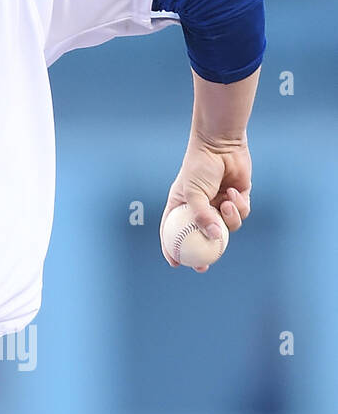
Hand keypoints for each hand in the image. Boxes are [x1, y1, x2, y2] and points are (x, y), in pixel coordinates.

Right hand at [161, 138, 251, 271]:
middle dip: (204, 253)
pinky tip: (234, 192)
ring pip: (226, 227)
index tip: (176, 263)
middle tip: (204, 267)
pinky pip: (241, 214)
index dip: (172, 249)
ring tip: (226, 204)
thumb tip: (215, 238)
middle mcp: (200, 207)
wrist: (221, 146)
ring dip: (229, 219)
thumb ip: (202, 216)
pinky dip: (239, 207)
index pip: (173, 231)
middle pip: (201, 236)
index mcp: (182, 205)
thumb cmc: (199, 167)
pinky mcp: (238, 199)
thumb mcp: (193, 193)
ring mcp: (219, 204)